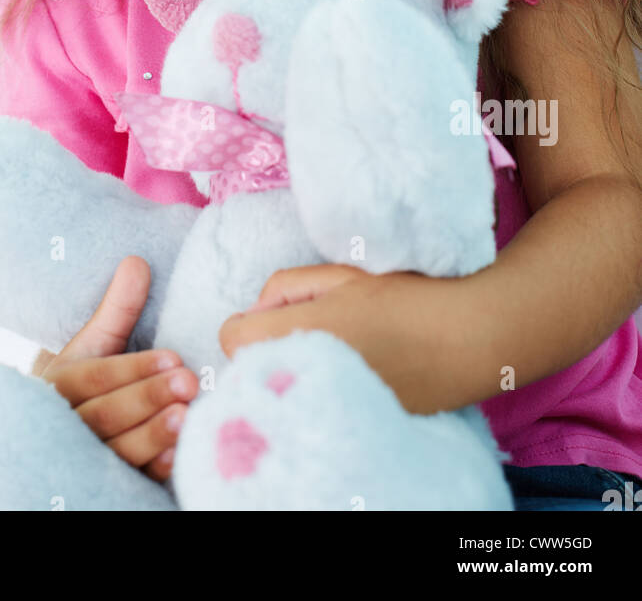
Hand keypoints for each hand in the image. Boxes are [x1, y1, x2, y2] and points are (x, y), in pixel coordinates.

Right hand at [32, 255, 198, 481]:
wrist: (55, 434)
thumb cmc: (85, 381)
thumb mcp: (93, 344)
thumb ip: (116, 309)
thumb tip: (137, 261)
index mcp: (57, 386)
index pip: (94, 379)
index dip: (132, 369)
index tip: (173, 356)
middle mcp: (64, 426)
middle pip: (104, 417)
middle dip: (147, 400)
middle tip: (189, 383)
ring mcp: (83, 459)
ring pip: (116, 452)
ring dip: (153, 437)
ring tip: (187, 419)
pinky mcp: (102, 482)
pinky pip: (128, 481)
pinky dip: (153, 470)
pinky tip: (179, 458)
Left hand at [218, 262, 451, 414]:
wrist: (464, 339)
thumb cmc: (402, 298)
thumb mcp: (340, 275)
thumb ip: (285, 288)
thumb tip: (259, 311)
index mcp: (299, 333)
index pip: (232, 338)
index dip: (251, 322)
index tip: (281, 315)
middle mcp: (306, 376)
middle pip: (251, 368)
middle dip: (270, 348)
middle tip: (314, 331)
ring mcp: (325, 404)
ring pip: (281, 390)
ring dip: (295, 372)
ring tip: (339, 351)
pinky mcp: (350, 422)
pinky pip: (312, 407)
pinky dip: (322, 392)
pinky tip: (357, 373)